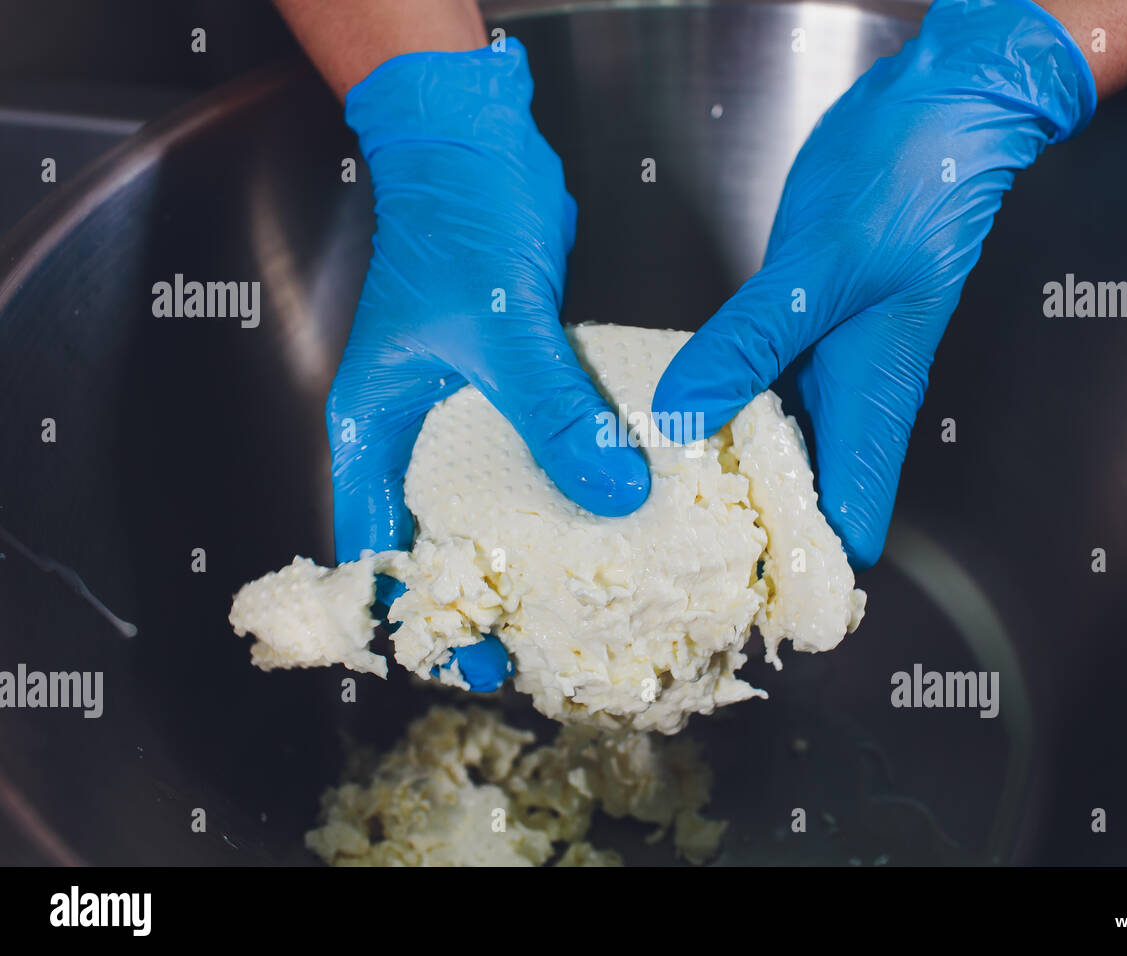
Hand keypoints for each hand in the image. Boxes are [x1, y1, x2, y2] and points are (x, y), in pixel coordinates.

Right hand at [328, 40, 648, 689]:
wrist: (479, 145)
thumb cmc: (454, 221)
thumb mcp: (499, 329)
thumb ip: (553, 414)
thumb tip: (615, 495)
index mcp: (374, 430)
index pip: (378, 547)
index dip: (421, 612)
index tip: (474, 658)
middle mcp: (416, 431)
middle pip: (445, 534)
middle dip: (491, 590)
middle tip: (549, 642)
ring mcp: (468, 409)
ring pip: (500, 498)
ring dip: (541, 539)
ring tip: (593, 594)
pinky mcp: (515, 386)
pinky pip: (543, 451)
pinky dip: (572, 482)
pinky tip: (616, 513)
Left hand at [653, 0, 1094, 566]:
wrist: (937, 116)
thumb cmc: (906, 187)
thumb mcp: (819, 270)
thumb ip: (748, 345)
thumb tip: (682, 417)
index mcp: (871, 401)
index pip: (849, 527)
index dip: (805, 577)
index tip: (745, 609)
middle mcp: (852, 397)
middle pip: (807, 503)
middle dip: (750, 540)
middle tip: (668, 562)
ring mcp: (827, 366)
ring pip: (777, 452)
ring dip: (727, 479)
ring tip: (652, 505)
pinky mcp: (802, 332)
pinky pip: (757, 395)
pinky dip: (719, 414)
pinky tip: (671, 416)